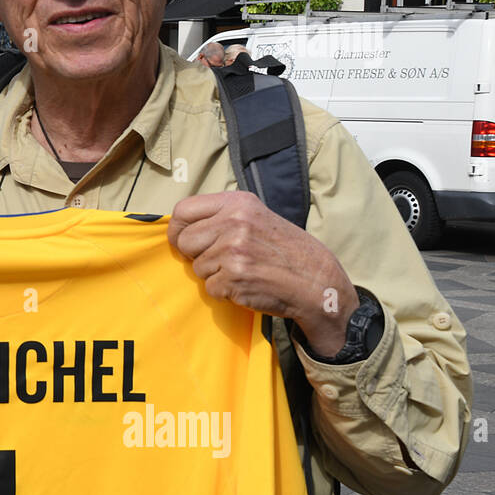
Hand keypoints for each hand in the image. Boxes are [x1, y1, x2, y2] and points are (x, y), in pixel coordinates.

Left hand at [166, 191, 356, 357]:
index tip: (183, 240)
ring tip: (243, 270)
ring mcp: (233, 251)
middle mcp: (234, 223)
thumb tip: (182, 228)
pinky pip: (210, 288)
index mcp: (238, 203)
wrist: (317, 281)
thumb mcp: (256, 217)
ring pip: (197, 267)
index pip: (183, 209)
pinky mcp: (234, 278)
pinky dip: (225, 291)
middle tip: (219, 260)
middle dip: (195, 254)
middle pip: (185, 241)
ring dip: (214, 274)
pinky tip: (247, 284)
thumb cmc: (285, 250)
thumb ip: (222, 217)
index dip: (178, 229)